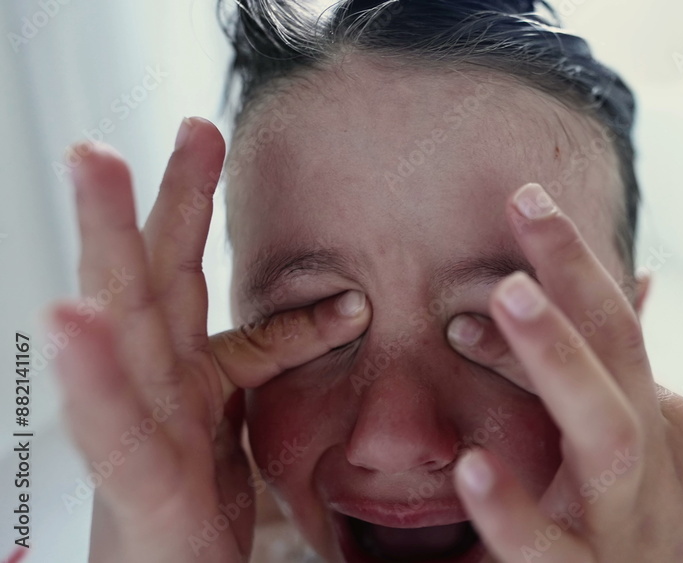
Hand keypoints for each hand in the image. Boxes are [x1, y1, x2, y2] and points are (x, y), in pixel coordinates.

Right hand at [48, 118, 370, 561]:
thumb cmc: (197, 506)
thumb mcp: (241, 414)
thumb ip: (280, 353)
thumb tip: (348, 309)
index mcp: (185, 373)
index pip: (191, 278)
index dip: (194, 206)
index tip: (207, 134)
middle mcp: (157, 391)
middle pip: (150, 278)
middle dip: (151, 196)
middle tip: (175, 119)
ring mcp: (143, 434)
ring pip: (121, 325)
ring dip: (106, 242)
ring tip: (92, 164)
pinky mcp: (144, 492)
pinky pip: (117, 431)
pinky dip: (93, 378)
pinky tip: (72, 321)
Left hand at [447, 183, 682, 561]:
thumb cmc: (653, 541)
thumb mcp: (649, 454)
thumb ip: (624, 379)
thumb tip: (640, 282)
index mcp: (659, 424)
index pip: (614, 333)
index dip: (569, 269)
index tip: (520, 207)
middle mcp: (653, 460)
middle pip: (621, 350)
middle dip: (575, 274)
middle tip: (526, 202)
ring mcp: (629, 523)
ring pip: (604, 432)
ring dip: (557, 360)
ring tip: (504, 295)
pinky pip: (549, 547)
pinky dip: (515, 508)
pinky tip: (473, 467)